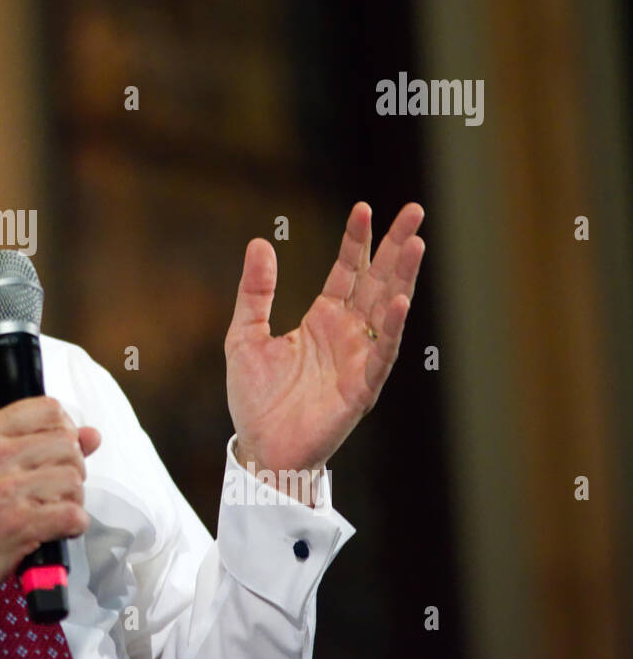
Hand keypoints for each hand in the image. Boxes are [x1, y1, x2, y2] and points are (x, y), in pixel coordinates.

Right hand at [0, 396, 101, 622]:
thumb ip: (36, 444)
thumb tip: (92, 435)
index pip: (48, 409)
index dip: (65, 430)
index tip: (58, 452)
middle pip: (68, 444)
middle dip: (72, 469)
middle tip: (55, 489)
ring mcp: (5, 490)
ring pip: (74, 480)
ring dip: (73, 500)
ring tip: (52, 512)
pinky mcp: (19, 525)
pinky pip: (73, 515)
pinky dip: (73, 527)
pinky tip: (55, 531)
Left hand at [224, 202, 425, 501]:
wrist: (260, 449)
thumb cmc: (255, 398)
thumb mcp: (244, 335)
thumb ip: (255, 292)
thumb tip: (260, 242)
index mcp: (322, 320)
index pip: (346, 272)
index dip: (356, 242)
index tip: (365, 209)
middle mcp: (346, 334)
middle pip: (376, 281)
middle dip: (394, 246)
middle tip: (414, 210)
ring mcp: (358, 359)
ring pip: (386, 310)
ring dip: (401, 277)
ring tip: (415, 243)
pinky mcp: (361, 387)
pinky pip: (380, 352)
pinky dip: (389, 326)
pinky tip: (397, 299)